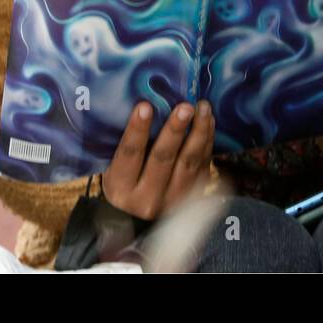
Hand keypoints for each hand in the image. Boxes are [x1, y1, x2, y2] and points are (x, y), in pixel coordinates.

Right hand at [101, 100, 214, 220]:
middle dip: (175, 130)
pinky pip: (202, 166)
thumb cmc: (124, 181)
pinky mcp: (192, 198)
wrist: (139, 217)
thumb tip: (142, 105)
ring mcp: (172, 200)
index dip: (137, 130)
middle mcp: (147, 198)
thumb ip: (124, 145)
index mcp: (121, 187)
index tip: (145, 106)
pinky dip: (207, 142)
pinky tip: (209, 122)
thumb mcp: (114, 168)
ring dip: (198, 132)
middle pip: (162, 159)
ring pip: (188, 163)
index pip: (129, 154)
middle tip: (185, 106)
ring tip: (203, 108)